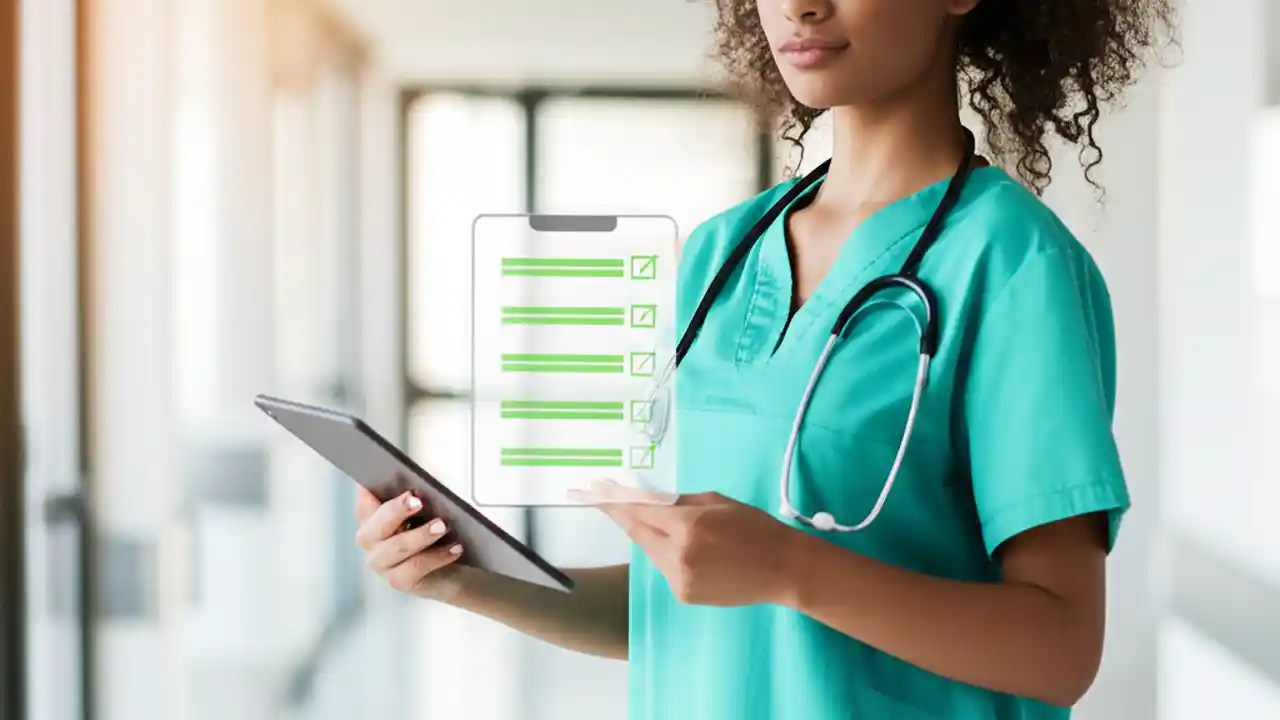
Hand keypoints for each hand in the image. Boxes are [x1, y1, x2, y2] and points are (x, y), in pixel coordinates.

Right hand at [354, 487, 465, 601]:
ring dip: (420, 535)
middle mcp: (370, 540)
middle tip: (418, 501)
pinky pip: (415, 567)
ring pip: (396, 547)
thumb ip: (416, 498)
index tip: (392, 484)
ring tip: (442, 526)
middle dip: (396, 511)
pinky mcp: (398, 580)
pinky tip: (454, 548)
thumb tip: (423, 485)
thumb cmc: (433, 534)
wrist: (451, 571)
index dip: (371, 492)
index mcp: (372, 517)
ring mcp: (381, 563)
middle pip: (375, 526)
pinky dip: (436, 556)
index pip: (364, 501)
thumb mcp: (424, 512)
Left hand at [588, 489, 801, 606]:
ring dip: (651, 536)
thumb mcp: (717, 502)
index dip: (616, 501)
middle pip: (638, 532)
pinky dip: (667, 554)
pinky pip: (665, 568)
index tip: (596, 491)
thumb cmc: (755, 527)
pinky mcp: (684, 594)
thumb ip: (679, 502)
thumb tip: (648, 500)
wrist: (783, 569)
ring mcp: (679, 579)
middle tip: (603, 499)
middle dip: (622, 516)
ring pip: (651, 551)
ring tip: (670, 527)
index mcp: (689, 525)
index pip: (641, 510)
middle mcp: (679, 554)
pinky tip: (687, 550)